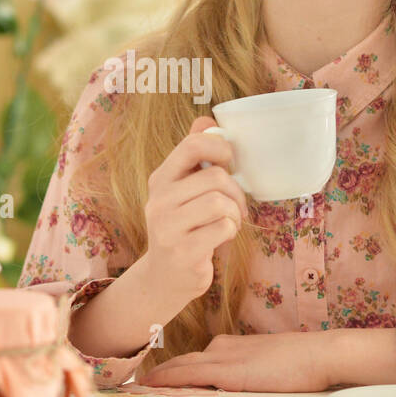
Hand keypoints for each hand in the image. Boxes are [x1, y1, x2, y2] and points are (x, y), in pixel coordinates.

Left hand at [137, 332, 335, 391]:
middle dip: (157, 373)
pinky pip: (189, 376)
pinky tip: (152, 386)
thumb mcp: (266, 362)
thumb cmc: (301, 361)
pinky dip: (168, 380)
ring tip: (136, 387)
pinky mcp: (229, 373)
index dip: (171, 369)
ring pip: (180, 367)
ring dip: (156, 377)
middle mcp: (221, 348)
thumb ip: (246, 369)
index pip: (192, 359)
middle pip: (180, 361)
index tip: (152, 378)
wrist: (319, 354)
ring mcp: (224, 359)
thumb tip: (235, 382)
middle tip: (134, 384)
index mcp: (229, 346)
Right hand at [141, 116, 249, 298]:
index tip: (229, 164)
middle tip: (236, 206)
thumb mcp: (181, 190)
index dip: (221, 149)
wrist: (164, 277)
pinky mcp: (183, 251)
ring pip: (220, 202)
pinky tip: (221, 238)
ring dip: (235, 213)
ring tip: (228, 222)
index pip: (193, 145)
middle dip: (236, 192)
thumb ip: (193, 156)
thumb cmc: (182, 227)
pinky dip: (231, 231)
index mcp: (161, 179)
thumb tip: (206, 119)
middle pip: (216, 177)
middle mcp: (159, 200)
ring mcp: (168, 227)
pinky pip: (223, 227)